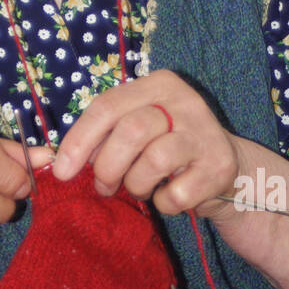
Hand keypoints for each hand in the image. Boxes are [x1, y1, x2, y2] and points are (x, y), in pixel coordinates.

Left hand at [52, 71, 241, 218]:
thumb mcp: (136, 129)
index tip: (62, 172)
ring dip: (136, 185)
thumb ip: (105, 135)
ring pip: (154, 160)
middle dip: (107, 166)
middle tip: (104, 186)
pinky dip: (164, 203)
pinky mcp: (219, 167)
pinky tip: (168, 196)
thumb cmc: (167, 146)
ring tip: (139, 188)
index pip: (108, 106)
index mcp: (157, 84)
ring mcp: (204, 133)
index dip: (79, 140)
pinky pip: (177, 193)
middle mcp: (184, 102)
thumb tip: (67, 161)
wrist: (226, 168)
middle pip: (130, 131)